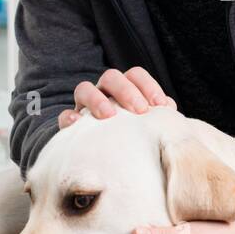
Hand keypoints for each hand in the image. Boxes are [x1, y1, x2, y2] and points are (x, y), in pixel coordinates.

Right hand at [58, 66, 175, 128]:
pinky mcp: (71, 124)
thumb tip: (169, 110)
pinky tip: (77, 124)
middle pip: (111, 76)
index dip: (149, 85)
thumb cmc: (134, 137)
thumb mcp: (147, 126)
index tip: (161, 105)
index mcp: (125, 89)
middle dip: (126, 90)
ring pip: (84, 89)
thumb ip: (157, 116)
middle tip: (139, 111)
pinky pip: (65, 115)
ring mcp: (85, 105)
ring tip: (109, 116)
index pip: (135, 75)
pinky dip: (69, 117)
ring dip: (97, 99)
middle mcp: (104, 92)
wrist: (107, 158)